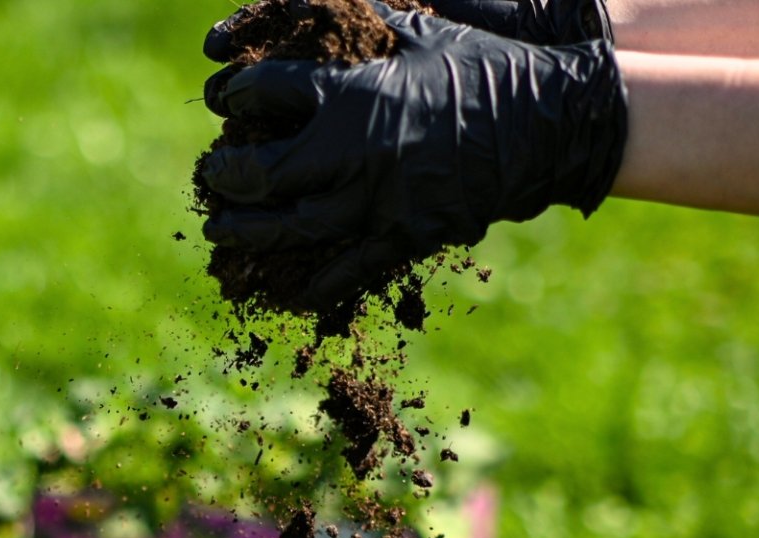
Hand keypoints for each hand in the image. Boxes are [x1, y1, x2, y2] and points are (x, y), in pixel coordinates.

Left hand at [200, 9, 627, 307]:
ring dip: (250, 232)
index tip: (225, 97)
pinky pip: (349, 267)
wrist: (550, 123)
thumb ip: (366, 21)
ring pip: (295, 227)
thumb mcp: (421, 29)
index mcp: (353, 92)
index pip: (267, 92)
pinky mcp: (407, 234)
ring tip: (220, 229)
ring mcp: (379, 199)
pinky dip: (315, 282)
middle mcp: (355, 150)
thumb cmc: (484, 69)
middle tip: (209, 177)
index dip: (236, 93)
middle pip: (266, 173)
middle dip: (228, 177)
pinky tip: (288, 289)